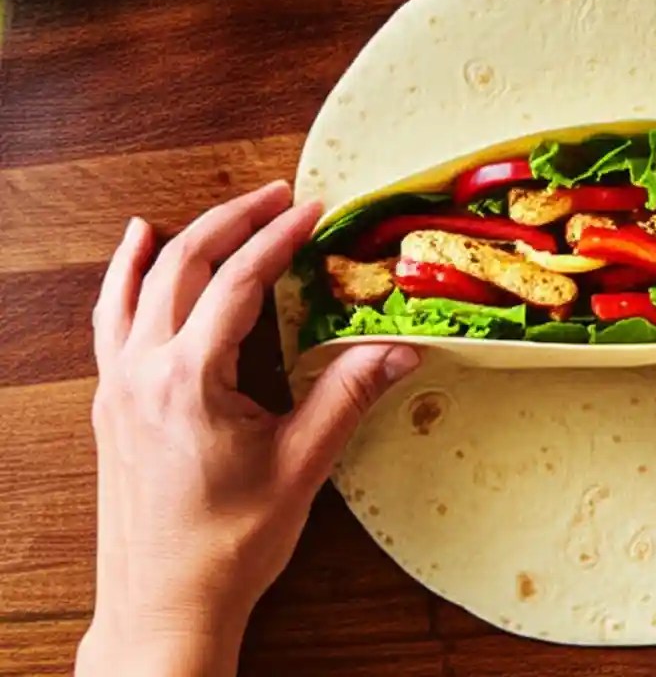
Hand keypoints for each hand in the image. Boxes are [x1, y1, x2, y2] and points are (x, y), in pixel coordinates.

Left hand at [79, 182, 418, 675]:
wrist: (164, 604)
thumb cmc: (227, 544)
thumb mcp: (301, 466)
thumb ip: (347, 396)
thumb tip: (399, 350)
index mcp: (188, 381)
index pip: (236, 282)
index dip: (277, 239)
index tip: (310, 211)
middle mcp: (142, 372)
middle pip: (182, 266)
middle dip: (232, 221)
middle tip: (277, 197)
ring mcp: (118, 386)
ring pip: (138, 285)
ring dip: (180, 239)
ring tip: (215, 210)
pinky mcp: (112, 403)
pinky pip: (110, 319)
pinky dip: (124, 277)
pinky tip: (134, 254)